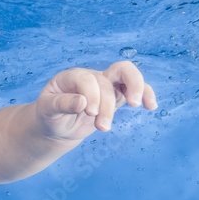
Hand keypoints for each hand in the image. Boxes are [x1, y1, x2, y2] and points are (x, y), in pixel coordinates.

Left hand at [36, 61, 156, 139]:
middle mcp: (89, 77)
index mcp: (70, 76)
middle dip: (107, 103)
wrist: (57, 125)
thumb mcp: (47, 110)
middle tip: (103, 124)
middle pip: (106, 79)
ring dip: (134, 88)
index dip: (91, 95)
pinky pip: (135, 89)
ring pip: (126, 74)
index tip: (90, 113)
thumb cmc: (50, 116)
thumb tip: (82, 102)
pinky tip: (151, 105)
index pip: (86, 79)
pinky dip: (146, 93)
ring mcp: (105, 84)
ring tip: (135, 105)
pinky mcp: (116, 95)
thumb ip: (62, 104)